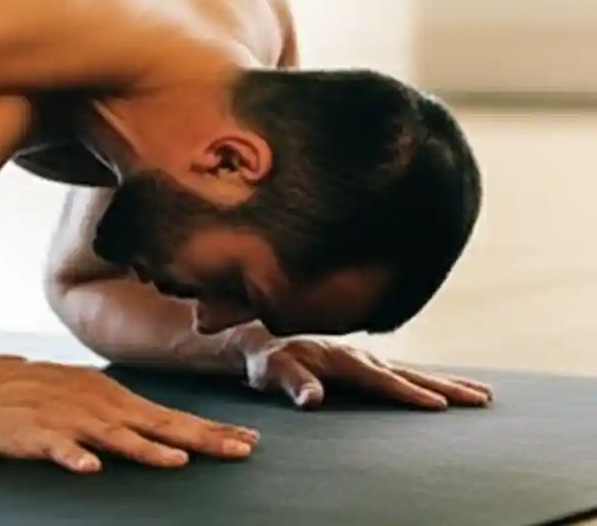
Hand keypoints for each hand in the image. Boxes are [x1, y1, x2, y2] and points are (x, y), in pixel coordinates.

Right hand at [0, 359, 258, 472]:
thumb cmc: (43, 394)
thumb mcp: (93, 397)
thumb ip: (129, 417)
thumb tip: (172, 435)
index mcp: (117, 401)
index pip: (174, 418)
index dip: (212, 430)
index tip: (251, 441)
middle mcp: (101, 409)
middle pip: (159, 426)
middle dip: (201, 439)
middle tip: (240, 451)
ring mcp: (70, 420)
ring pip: (115, 438)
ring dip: (146, 450)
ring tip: (176, 461)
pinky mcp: (36, 435)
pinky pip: (57, 449)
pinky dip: (74, 458)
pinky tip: (90, 470)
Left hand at [243, 337, 492, 409]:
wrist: (261, 340)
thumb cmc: (266, 360)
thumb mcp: (272, 371)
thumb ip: (292, 384)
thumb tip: (312, 399)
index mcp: (345, 359)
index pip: (384, 381)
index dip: (411, 394)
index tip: (440, 407)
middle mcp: (363, 356)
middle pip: (412, 375)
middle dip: (449, 388)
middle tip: (484, 400)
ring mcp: (368, 359)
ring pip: (416, 373)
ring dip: (450, 383)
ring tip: (485, 395)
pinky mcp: (367, 364)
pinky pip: (406, 373)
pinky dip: (431, 381)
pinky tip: (449, 390)